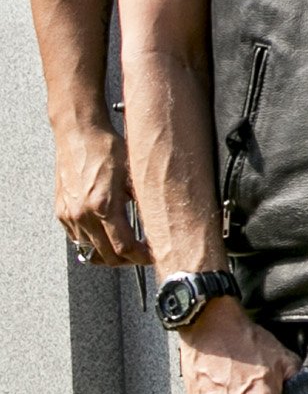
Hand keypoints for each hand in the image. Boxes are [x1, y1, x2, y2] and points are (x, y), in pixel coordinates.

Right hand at [53, 120, 146, 265]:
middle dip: (127, 260)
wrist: (78, 133)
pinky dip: (92, 242)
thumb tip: (160, 218)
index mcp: (104, 206)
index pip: (124, 248)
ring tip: (125, 248)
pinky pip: (76, 238)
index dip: (142, 257)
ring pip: (90, 250)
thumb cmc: (105, 147)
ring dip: (108, 253)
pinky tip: (105, 236)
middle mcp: (83, 213)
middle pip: (106, 255)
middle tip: (142, 255)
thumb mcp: (135, 174)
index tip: (152, 255)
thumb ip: (144, 200)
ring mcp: (69, 213)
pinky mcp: (61, 210)